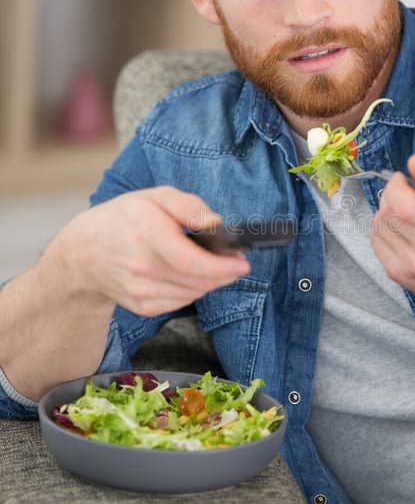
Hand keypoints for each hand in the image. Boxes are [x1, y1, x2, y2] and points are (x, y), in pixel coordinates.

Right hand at [42, 187, 250, 316]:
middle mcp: (141, 265)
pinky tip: (186, 274)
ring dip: (210, 281)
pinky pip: (182, 301)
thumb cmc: (124, 218)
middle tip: (235, 262)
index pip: (190, 261)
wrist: (84, 253)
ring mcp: (140, 290)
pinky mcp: (142, 306)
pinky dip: (192, 289)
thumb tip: (216, 223)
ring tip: (210, 264)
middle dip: (224, 273)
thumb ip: (189, 205)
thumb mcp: (155, 196)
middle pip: (197, 280)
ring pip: (194, 293)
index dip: (221, 266)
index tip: (242, 262)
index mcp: (145, 232)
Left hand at [371, 155, 414, 304]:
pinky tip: (398, 225)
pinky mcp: (401, 276)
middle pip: (389, 216)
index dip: (396, 187)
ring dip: (386, 211)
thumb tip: (414, 163)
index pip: (405, 206)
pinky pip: (377, 242)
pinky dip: (382, 228)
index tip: (402, 180)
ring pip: (379, 227)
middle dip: (391, 196)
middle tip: (404, 193)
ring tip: (404, 209)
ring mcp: (414, 268)